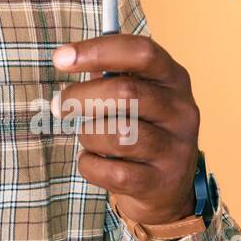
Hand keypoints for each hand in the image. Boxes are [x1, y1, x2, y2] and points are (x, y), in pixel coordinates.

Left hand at [51, 34, 199, 224]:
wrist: (165, 189)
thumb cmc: (138, 128)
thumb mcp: (133, 95)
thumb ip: (107, 74)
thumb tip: (67, 57)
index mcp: (174, 78)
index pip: (142, 53)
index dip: (98, 52)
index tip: (60, 59)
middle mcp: (182, 110)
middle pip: (126, 93)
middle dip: (80, 98)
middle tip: (58, 106)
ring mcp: (176, 148)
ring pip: (117, 134)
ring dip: (88, 135)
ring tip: (90, 137)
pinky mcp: (162, 182)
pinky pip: (112, 171)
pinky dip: (90, 165)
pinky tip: (94, 161)